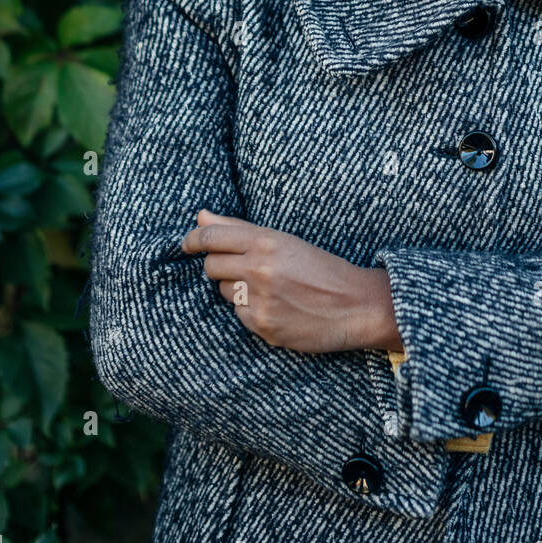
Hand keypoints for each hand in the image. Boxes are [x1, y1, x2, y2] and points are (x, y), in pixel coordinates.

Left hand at [181, 209, 401, 352]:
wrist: (355, 304)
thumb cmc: (321, 268)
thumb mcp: (283, 240)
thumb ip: (238, 229)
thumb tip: (201, 216)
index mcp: (266, 241)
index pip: (211, 237)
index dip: (192, 240)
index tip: (186, 244)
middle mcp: (260, 269)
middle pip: (211, 266)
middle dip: (220, 266)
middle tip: (244, 267)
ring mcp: (260, 300)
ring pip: (223, 292)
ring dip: (237, 289)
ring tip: (269, 288)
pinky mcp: (263, 326)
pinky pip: (239, 315)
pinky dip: (251, 311)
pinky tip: (276, 307)